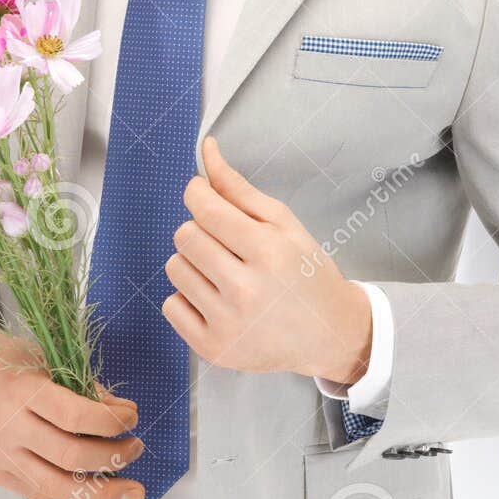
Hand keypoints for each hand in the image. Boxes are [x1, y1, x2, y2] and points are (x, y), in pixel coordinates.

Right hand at [0, 313, 145, 498]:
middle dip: (113, 459)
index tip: (132, 417)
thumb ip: (81, 387)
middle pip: (70, 458)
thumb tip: (121, 413)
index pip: (75, 417)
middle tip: (137, 449)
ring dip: (101, 496)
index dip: (111, 423)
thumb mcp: (40, 358)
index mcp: (21, 391)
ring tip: (132, 492)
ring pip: (56, 489)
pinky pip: (39, 496)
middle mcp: (7, 428)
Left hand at [161, 135, 372, 384]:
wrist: (328, 334)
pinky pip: (171, 306)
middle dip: (198, 231)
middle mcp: (247, 290)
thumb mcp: (283, 224)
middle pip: (185, 237)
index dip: (197, 195)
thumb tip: (206, 149)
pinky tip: (215, 300)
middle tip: (224, 242)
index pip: (205, 209)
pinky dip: (187, 298)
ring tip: (222, 272)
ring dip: (191, 263)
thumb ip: (239, 188)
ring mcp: (229, 323)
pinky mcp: (214, 349)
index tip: (203, 196)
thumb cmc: (305, 273)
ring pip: (174, 269)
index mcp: (268, 251)